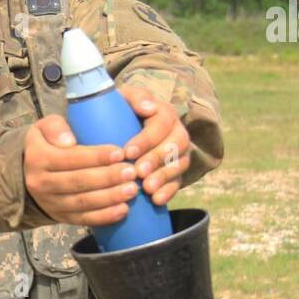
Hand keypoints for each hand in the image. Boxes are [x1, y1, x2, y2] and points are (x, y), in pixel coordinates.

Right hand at [23, 115, 139, 225]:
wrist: (31, 172)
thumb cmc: (48, 143)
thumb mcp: (44, 127)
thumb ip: (55, 127)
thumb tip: (69, 142)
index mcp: (37, 158)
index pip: (69, 158)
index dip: (96, 157)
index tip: (120, 153)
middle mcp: (40, 183)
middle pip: (78, 182)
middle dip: (108, 178)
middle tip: (132, 172)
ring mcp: (50, 203)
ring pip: (83, 203)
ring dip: (110, 198)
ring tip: (132, 189)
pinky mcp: (60, 217)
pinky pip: (84, 219)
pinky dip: (105, 217)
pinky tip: (123, 210)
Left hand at [117, 85, 190, 205]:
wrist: (121, 128)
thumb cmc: (119, 113)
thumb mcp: (123, 99)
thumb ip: (134, 98)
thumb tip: (148, 108)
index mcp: (164, 112)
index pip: (162, 123)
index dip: (147, 139)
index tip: (128, 152)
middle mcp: (176, 131)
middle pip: (176, 144)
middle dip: (157, 159)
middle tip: (138, 172)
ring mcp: (178, 153)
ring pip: (180, 163)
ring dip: (164, 176)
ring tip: (147, 188)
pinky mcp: (176, 171)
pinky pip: (178, 181)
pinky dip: (169, 191)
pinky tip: (156, 200)